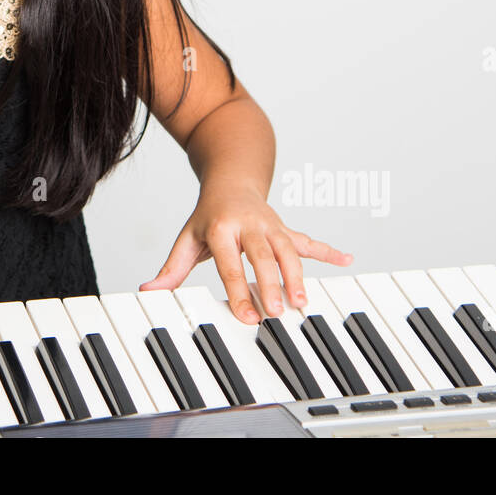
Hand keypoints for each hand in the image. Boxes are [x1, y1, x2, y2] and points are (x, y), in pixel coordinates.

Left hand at [139, 178, 351, 323]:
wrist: (231, 179)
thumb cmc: (208, 217)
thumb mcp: (187, 239)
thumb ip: (172, 269)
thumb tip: (148, 291)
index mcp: (220, 228)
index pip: (229, 262)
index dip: (238, 289)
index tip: (247, 315)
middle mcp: (248, 225)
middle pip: (262, 256)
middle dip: (272, 284)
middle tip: (278, 312)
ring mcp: (270, 225)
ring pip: (288, 249)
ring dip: (298, 275)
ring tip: (304, 302)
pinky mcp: (286, 229)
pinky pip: (308, 240)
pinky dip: (328, 250)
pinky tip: (347, 259)